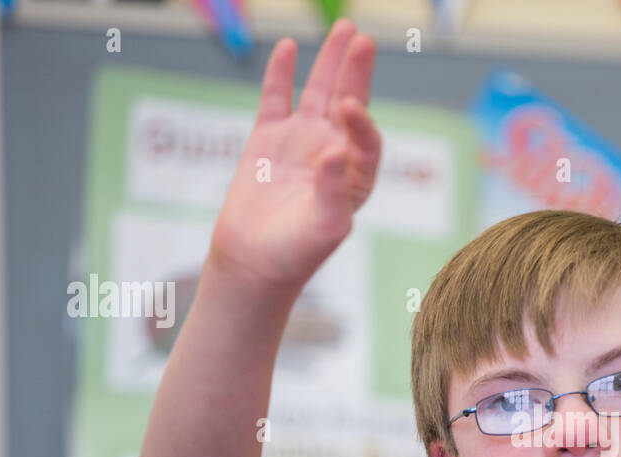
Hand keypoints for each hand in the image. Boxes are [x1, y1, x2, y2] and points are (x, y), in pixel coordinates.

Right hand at [209, 20, 382, 294]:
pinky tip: (289, 47)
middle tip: (364, 38)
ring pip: (318, 93)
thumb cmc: (297, 253)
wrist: (254, 262)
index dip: (361, 121)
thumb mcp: (324, 228)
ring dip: (331, 63)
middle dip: (356, 72)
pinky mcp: (268, 139)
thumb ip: (334, 190)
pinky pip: (276, 98)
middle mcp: (334, 153)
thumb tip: (337, 151)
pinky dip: (282, 74)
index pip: (366, 139)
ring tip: (345, 29)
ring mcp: (301, 142)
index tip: (350, 107)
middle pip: (348, 104)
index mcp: (356, 177)